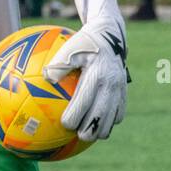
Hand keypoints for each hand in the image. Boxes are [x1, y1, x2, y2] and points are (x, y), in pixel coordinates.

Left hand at [42, 0, 128, 139]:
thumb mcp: (69, 48)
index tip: (64, 125)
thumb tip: (46, 79)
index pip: (84, 104)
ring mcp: (120, 89)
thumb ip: (58, 65)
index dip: (74, 118)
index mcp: (96, 76)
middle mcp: (111, 84)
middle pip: (102, 118)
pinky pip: (119, 113)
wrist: (110, 34)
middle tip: (78, 136)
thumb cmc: (84, 42)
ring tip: (88, 134)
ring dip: (101, 129)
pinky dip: (109, 121)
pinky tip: (98, 124)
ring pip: (113, 119)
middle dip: (90, 131)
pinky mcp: (125, 91)